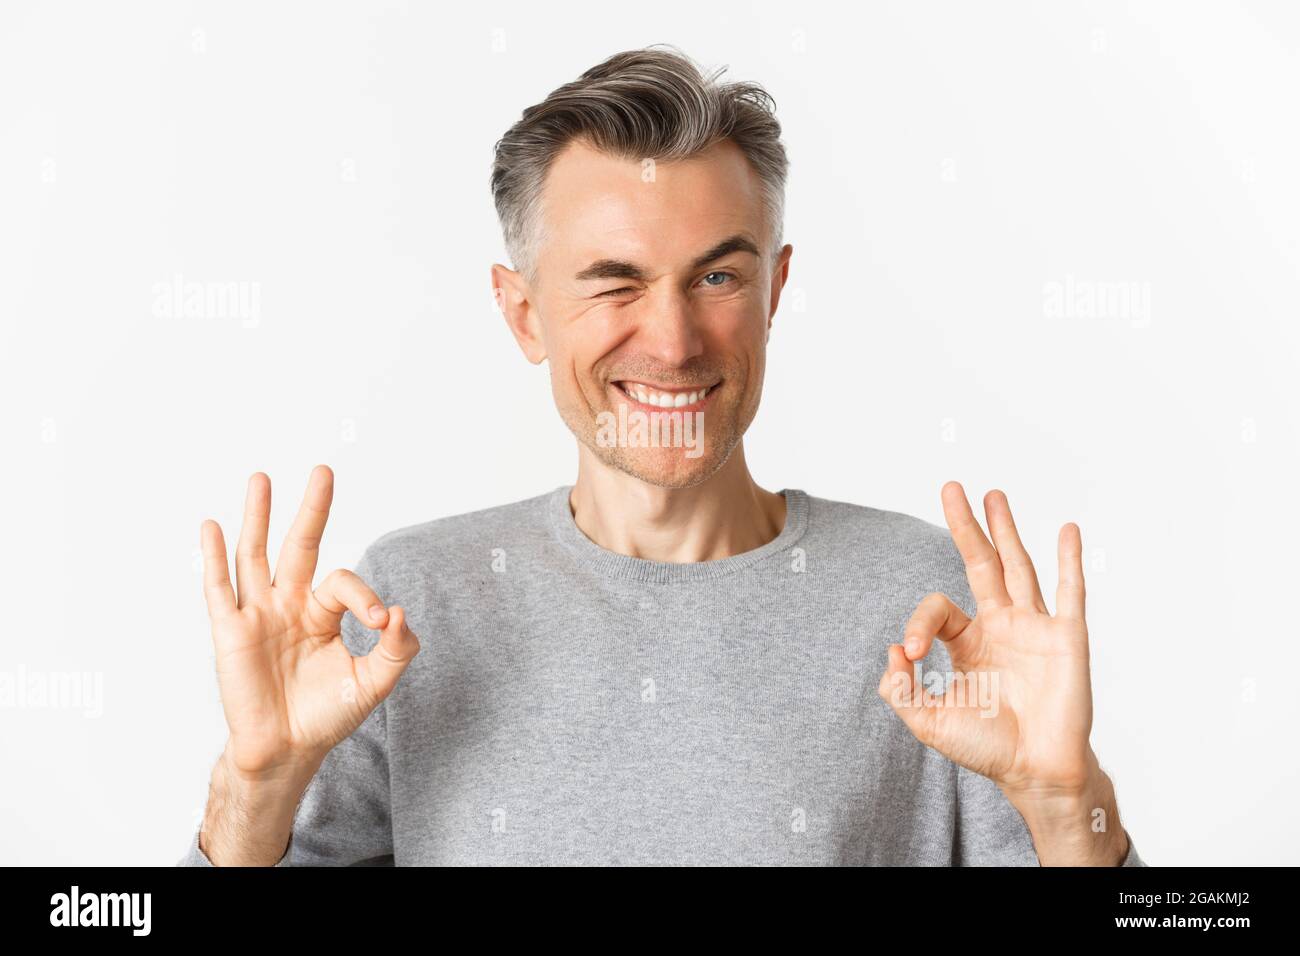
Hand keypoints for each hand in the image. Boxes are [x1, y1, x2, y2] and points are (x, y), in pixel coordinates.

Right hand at [200, 465, 420, 782]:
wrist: (287, 752)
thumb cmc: (326, 716)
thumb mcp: (374, 682)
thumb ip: (397, 649)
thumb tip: (401, 612)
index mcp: (322, 613)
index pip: (344, 583)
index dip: (367, 597)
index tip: (382, 623)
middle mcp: (289, 605)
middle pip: (299, 546)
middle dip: (312, 509)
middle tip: (324, 470)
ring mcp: (258, 615)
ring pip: (255, 555)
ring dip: (258, 516)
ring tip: (262, 478)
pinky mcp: (230, 632)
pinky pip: (219, 589)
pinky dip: (213, 557)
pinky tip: (212, 526)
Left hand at [877, 482, 1094, 797]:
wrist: (1035, 774)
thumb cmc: (988, 749)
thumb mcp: (928, 721)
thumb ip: (900, 690)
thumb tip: (892, 651)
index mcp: (969, 643)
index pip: (937, 608)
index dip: (918, 623)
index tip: (911, 653)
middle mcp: (1002, 627)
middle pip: (980, 564)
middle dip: (966, 526)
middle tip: (951, 487)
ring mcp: (1035, 629)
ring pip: (1019, 567)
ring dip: (1007, 529)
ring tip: (993, 493)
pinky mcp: (1067, 638)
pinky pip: (1070, 592)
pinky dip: (1069, 560)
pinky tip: (1066, 529)